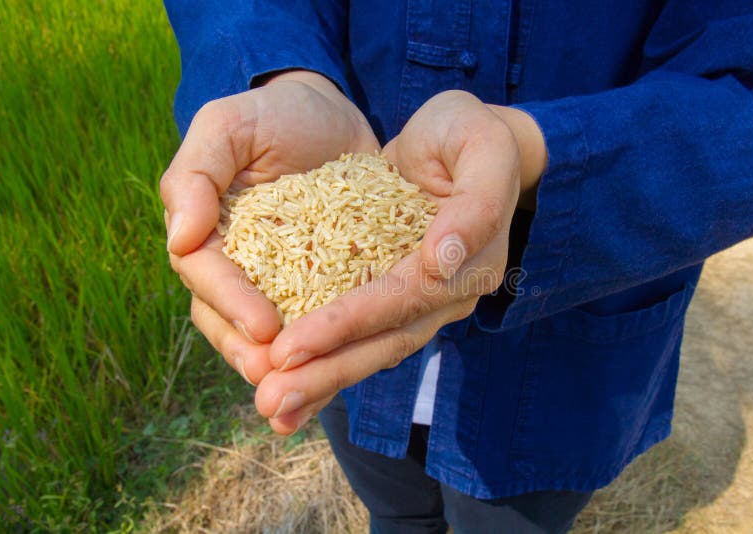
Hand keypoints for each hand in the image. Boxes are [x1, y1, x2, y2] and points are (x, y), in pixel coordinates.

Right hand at [161, 71, 379, 385]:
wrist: (333, 115)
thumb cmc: (276, 115)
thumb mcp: (229, 126)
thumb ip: (196, 174)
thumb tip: (177, 237)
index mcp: (209, 233)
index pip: (207, 276)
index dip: (231, 304)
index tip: (263, 329)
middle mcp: (239, 266)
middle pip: (230, 321)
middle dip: (251, 355)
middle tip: (278, 382)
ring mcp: (280, 280)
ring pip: (271, 336)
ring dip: (285, 372)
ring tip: (302, 404)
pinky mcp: (323, 284)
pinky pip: (318, 325)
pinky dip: (325, 355)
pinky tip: (340, 384)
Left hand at [253, 90, 546, 433]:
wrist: (465, 146)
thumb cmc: (471, 135)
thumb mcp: (482, 147)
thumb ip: (476, 202)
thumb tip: (441, 261)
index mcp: (469, 261)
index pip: (401, 299)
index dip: (346, 324)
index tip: (289, 347)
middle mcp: (446, 293)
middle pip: (383, 341)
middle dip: (325, 372)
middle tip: (269, 402)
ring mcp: (423, 301)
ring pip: (372, 348)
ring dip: (321, 380)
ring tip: (270, 409)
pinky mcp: (397, 296)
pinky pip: (363, 336)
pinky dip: (329, 363)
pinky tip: (291, 389)